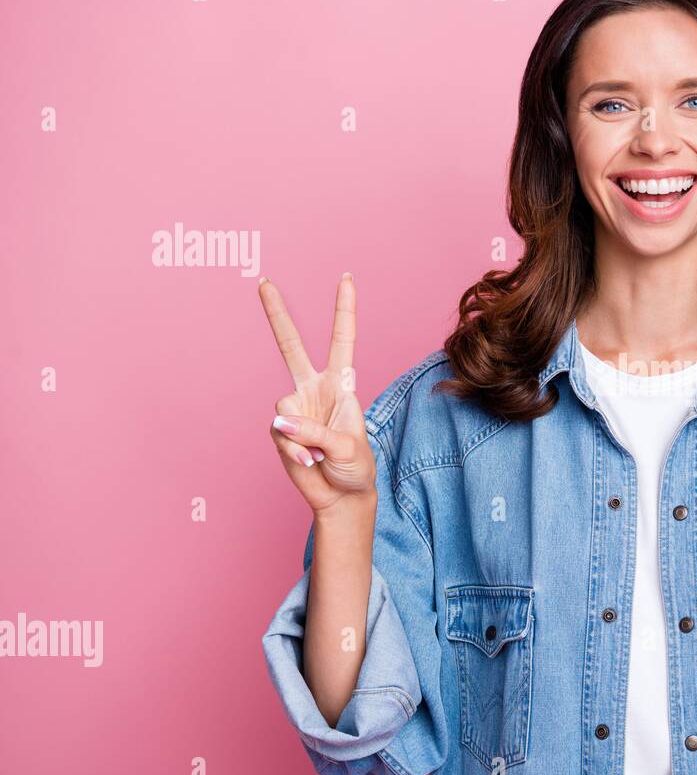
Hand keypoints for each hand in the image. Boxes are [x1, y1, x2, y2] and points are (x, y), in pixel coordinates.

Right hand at [258, 273, 375, 515]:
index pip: (342, 340)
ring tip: (322, 454)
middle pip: (291, 346)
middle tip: (264, 281)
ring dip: (304, 437)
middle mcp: (315, 390)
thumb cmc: (355, 467)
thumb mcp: (348, 447)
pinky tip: (310, 462)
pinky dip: (295, 451)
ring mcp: (295, 409)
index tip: (346, 278)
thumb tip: (281, 421)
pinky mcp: (280, 431)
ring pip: (285, 409)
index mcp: (341, 385)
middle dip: (276, 314)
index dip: (344, 310)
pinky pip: (280, 435)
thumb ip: (316, 432)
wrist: (341, 496)